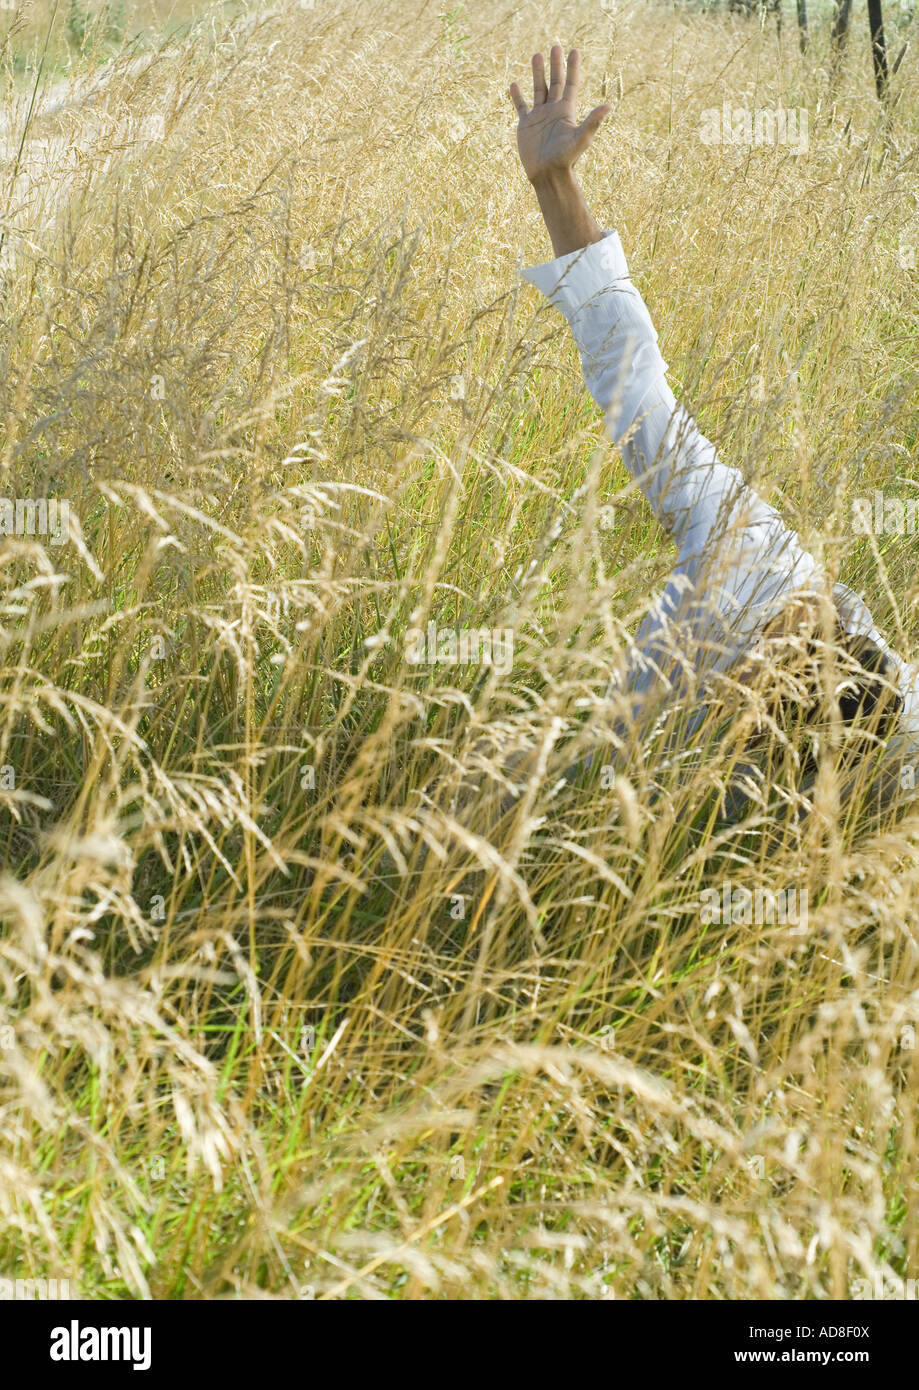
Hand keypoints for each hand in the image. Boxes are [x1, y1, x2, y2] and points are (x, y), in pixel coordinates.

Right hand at [509, 45, 610, 184]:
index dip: (572, 68)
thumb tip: (609, 106)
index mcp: (566, 111)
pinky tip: (514, 85)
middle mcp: (553, 111)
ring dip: (537, 73)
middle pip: (555, 82)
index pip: (570, 84)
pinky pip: (521, 107)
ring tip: (536, 55)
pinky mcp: (526, 126)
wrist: (548, 175)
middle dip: (556, 64)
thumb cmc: (566, 159)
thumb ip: (593, 121)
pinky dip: (517, 96)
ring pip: (538, 89)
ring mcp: (539, 117)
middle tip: (556, 46)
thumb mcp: (581, 138)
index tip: (574, 51)